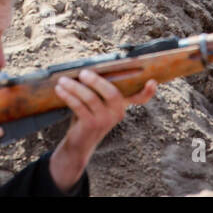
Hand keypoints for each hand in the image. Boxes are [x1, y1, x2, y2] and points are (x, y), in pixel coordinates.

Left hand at [48, 70, 156, 191]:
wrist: (79, 144)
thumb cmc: (87, 116)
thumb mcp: (96, 103)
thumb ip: (98, 89)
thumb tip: (85, 68)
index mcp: (121, 105)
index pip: (140, 98)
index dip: (148, 92)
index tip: (152, 82)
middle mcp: (118, 113)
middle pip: (112, 93)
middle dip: (96, 80)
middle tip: (83, 72)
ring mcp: (106, 121)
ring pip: (91, 98)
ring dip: (75, 87)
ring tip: (62, 81)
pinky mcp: (92, 126)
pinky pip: (79, 107)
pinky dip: (68, 96)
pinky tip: (59, 90)